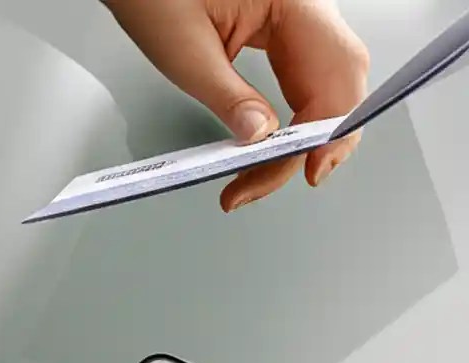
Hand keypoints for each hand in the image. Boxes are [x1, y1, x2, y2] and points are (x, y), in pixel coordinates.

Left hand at [107, 0, 370, 210]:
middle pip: (339, 84)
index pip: (333, 76)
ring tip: (261, 177)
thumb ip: (228, 97)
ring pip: (325, 86)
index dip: (327, 132)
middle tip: (265, 183)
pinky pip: (303, 78)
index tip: (309, 171)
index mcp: (295, 1)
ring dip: (301, 137)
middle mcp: (308, 6)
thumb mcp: (184, 51)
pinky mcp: (282, 30)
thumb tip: (261, 140)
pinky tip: (271, 145)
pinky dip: (292, 117)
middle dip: (311, 144)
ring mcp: (299, 18)